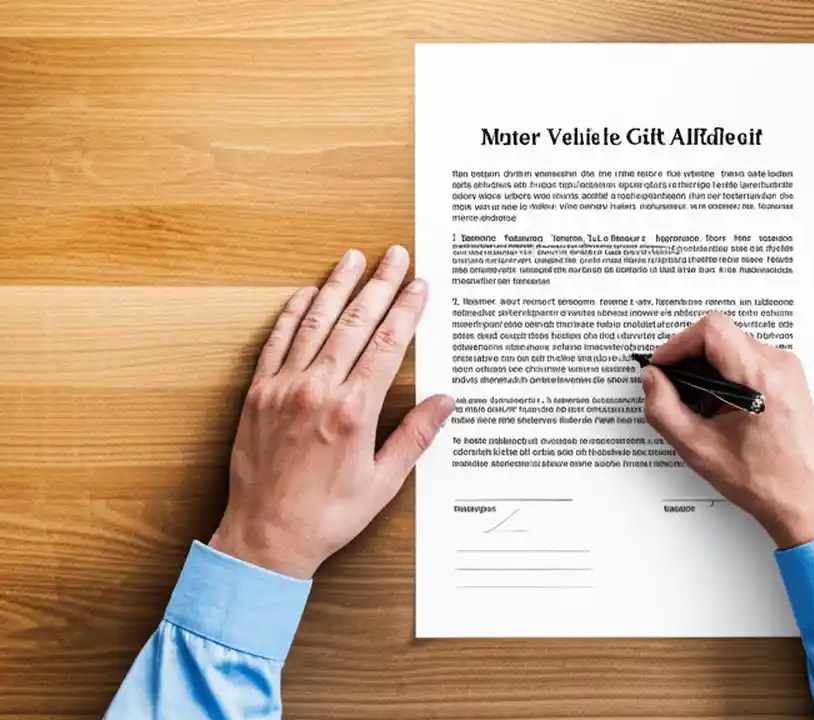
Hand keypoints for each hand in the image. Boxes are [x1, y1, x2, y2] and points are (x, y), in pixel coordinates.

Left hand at [210, 246, 453, 577]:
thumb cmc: (327, 516)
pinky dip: (293, 314)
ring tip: (354, 259)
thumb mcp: (383, 482)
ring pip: (316, 323)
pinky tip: (307, 293)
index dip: (406, 310)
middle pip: (355, 323)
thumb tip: (444, 402)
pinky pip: (277, 342)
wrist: (265, 537)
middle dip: (379, 285)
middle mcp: (318, 391)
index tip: (419, 286)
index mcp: (353, 412)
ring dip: (337, 287)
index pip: (387, 345)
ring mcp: (284, 388)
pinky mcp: (258, 394)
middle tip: (395, 256)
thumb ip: (414, 436)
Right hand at [641, 313, 813, 547]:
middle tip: (672, 388)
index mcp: (760, 377)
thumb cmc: (764, 482)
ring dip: (708, 367)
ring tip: (697, 404)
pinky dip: (727, 374)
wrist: (805, 501)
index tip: (662, 366)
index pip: (712, 329)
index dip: (678, 343)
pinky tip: (719, 406)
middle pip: (722, 335)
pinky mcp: (790, 379)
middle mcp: (780, 365)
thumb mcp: (699, 449)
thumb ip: (664, 409)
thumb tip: (651, 379)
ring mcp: (789, 370)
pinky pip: (750, 359)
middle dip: (690, 357)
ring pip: (734, 345)